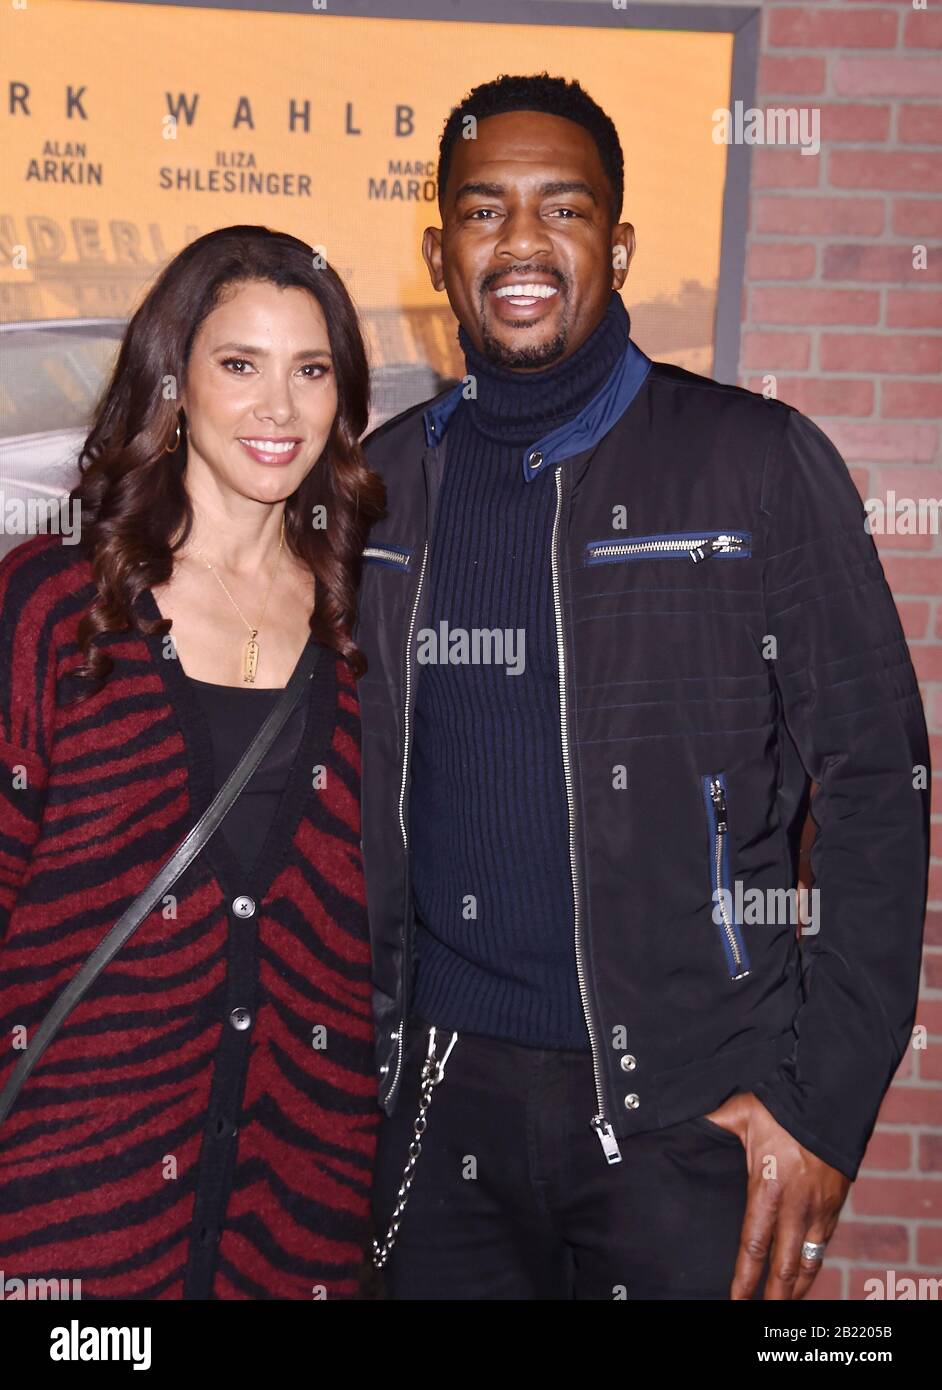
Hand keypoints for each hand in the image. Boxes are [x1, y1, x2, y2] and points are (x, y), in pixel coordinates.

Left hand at [702, 1091, 850, 1299]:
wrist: (831, 1098)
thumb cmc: (782, 1104)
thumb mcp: (741, 1111)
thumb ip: (712, 1123)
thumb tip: (681, 1119)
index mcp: (768, 1187)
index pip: (753, 1244)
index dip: (744, 1278)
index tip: (736, 1300)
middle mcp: (796, 1205)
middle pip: (784, 1266)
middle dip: (773, 1296)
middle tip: (762, 1315)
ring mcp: (819, 1209)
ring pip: (808, 1261)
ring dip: (795, 1287)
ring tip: (783, 1304)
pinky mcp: (835, 1206)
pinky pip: (823, 1245)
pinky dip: (813, 1265)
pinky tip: (803, 1274)